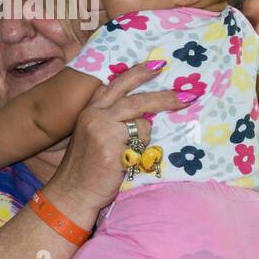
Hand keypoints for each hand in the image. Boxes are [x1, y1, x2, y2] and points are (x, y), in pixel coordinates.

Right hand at [44, 60, 184, 225]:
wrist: (72, 193)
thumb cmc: (86, 169)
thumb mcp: (94, 137)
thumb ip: (112, 121)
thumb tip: (145, 114)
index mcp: (90, 111)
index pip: (116, 84)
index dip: (138, 73)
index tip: (157, 64)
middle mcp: (95, 116)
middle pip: (136, 99)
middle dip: (164, 96)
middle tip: (187, 95)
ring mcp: (103, 131)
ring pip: (141, 124)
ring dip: (143, 141)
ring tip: (128, 156)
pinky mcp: (112, 148)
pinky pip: (140, 145)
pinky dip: (140, 155)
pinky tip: (124, 165)